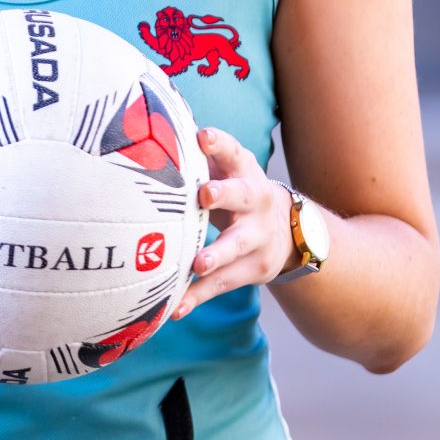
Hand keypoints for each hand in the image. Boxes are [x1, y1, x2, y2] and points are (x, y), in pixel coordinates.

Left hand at [173, 127, 293, 317]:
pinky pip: (224, 283)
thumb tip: (151, 130)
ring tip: (197, 263)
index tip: (202, 137)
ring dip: (217, 254)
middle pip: (243, 195)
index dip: (219, 143)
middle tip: (205, 195)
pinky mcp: (255, 268)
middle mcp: (256, 201)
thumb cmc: (237, 193)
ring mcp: (259, 236)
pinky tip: (176, 308)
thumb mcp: (227, 170)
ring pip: (237, 245)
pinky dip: (199, 296)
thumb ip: (200, 157)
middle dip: (225, 194)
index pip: (233, 151)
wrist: (288, 231)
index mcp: (244, 171)